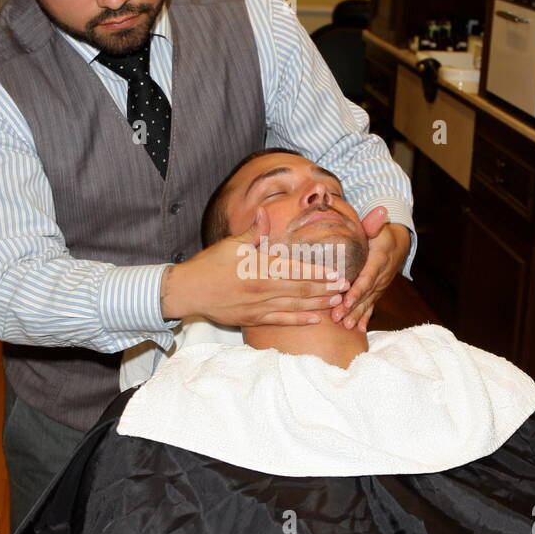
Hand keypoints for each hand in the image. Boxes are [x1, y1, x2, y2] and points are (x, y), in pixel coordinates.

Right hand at [160, 205, 350, 326]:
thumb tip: (265, 211)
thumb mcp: (231, 244)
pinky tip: (314, 319)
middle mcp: (263, 289)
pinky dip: (298, 321)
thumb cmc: (209, 265)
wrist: (188, 291)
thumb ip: (253, 231)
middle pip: (301, 290)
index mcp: (260, 268)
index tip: (337, 272)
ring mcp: (258, 307)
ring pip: (295, 307)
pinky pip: (280, 321)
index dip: (318, 273)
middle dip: (325, 289)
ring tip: (337, 302)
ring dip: (318, 304)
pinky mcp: (252, 320)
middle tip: (346, 288)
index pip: (296, 271)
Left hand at [329, 208, 410, 330]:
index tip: (346, 299)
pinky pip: (372, 305)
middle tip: (337, 319)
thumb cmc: (381, 233)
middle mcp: (381, 275)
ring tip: (344, 326)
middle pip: (365, 294)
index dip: (357, 289)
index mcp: (379, 259)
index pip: (367, 277)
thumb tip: (382, 210)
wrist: (397, 244)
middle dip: (351, 308)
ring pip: (368, 302)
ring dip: (356, 315)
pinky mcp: (378, 291)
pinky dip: (365, 317)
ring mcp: (380, 285)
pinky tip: (358, 329)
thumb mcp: (377, 226)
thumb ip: (373, 222)